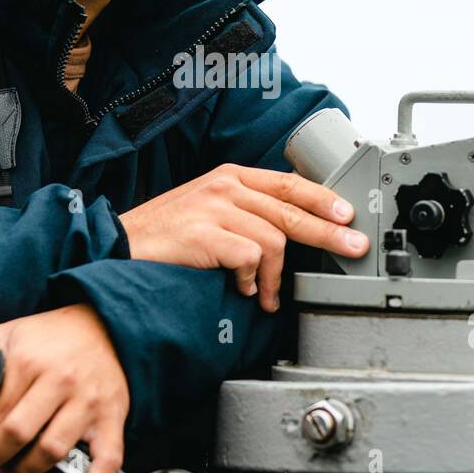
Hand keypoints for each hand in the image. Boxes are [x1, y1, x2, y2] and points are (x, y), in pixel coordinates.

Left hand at [0, 304, 128, 472]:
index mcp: (29, 360)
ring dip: (25, 471)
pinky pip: (108, 457)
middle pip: (16, 435)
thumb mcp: (8, 330)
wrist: (105, 324)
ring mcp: (87, 402)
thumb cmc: (51, 334)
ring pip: (51, 450)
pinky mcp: (112, 416)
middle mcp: (60, 381)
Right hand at [117, 163, 368, 312]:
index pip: (288, 183)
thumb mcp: (210, 209)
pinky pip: (248, 258)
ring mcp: (213, 208)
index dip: (322, 199)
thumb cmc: (168, 235)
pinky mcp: (203, 234)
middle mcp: (225, 186)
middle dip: (328, 232)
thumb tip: (290, 234)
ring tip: (266, 295)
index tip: (347, 214)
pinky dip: (251, 280)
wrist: (120, 244)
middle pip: (291, 210)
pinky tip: (242, 289)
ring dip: (275, 277)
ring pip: (273, 240)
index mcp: (231, 176)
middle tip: (353, 248)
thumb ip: (246, 212)